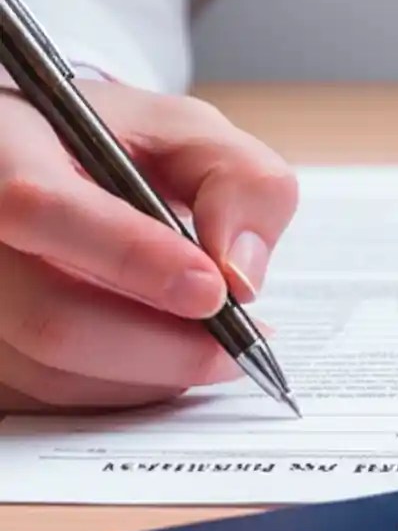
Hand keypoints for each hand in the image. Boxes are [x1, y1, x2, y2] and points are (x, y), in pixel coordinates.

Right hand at [0, 79, 296, 412]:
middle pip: (51, 319)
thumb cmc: (121, 147)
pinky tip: (165, 353)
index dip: (134, 258)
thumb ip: (237, 179)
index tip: (214, 291)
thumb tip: (239, 273)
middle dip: (165, 347)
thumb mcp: (189, 133)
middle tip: (238, 343)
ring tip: (213, 342)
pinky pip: (53, 397)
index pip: (43, 208)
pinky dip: (127, 387)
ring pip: (54, 372)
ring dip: (154, 373)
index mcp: (4, 148)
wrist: (53, 167)